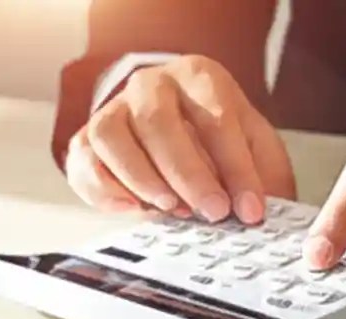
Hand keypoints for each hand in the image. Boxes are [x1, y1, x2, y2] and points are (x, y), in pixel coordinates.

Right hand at [66, 54, 295, 224]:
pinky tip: (131, 210)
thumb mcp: (256, 147)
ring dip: (141, 178)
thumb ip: (263, 175)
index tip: (250, 209)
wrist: (182, 126)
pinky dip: (102, 189)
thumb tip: (259, 214)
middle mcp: (151, 85)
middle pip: (158, 122)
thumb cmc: (220, 138)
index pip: (216, 117)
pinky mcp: (88, 139)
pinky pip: (82, 160)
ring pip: (111, 135)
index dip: (236, 168)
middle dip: (188, 174)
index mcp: (199, 76)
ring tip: (170, 209)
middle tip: (213, 213)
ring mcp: (114, 109)